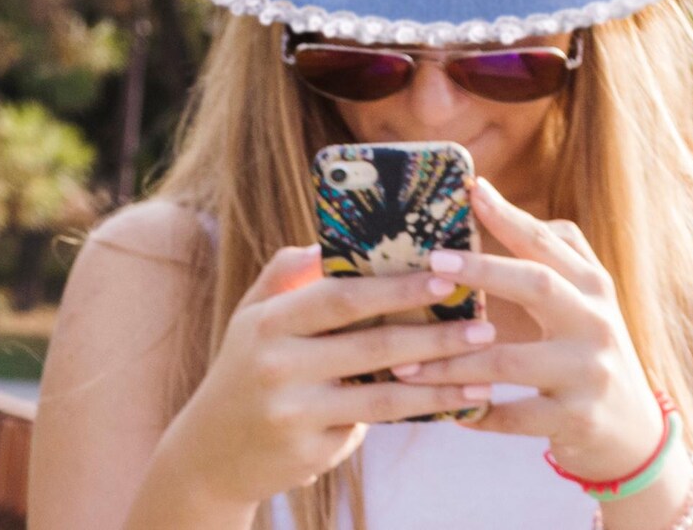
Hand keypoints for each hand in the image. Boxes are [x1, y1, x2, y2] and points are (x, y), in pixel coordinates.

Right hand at [165, 244, 496, 506]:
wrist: (209, 454)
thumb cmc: (246, 366)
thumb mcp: (253, 313)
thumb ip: (289, 271)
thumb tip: (335, 239)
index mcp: (269, 321)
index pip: (340, 297)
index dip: (394, 286)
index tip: (443, 274)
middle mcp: (277, 367)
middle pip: (371, 346)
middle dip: (434, 336)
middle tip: (482, 324)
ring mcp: (294, 414)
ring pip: (382, 396)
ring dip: (439, 383)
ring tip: (484, 372)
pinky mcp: (309, 453)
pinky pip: (374, 427)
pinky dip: (417, 413)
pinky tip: (453, 403)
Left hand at [392, 177, 665, 481]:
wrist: (633, 429)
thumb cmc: (588, 346)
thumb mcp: (585, 297)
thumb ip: (551, 252)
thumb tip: (488, 199)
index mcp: (593, 284)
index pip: (547, 241)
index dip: (509, 216)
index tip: (471, 191)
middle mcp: (595, 321)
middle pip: (537, 285)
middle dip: (482, 270)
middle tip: (432, 260)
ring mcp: (588, 372)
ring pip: (509, 361)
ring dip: (453, 362)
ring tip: (405, 363)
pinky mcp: (577, 418)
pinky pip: (513, 417)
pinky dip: (476, 413)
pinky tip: (445, 410)